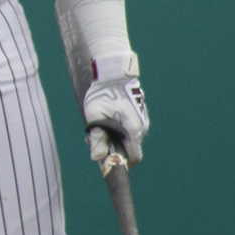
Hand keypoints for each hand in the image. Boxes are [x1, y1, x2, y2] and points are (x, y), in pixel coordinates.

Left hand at [81, 51, 147, 165]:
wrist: (114, 72)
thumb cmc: (103, 93)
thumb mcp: (95, 115)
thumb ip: (97, 138)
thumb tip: (97, 158)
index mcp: (133, 129)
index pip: (133, 157)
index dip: (120, 162)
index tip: (106, 159)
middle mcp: (142, 127)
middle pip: (129, 148)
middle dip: (112, 148)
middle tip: (92, 139)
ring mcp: (142, 120)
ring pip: (128, 138)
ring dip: (113, 138)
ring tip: (96, 126)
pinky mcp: (138, 114)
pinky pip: (129, 129)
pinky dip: (118, 129)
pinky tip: (105, 119)